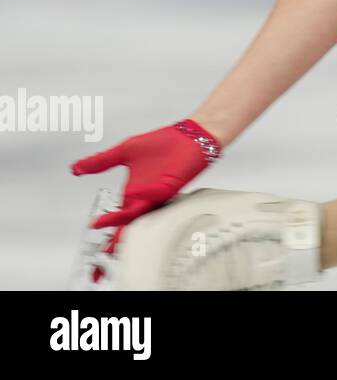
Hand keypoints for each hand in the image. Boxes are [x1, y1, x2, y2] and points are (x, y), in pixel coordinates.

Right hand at [70, 119, 221, 277]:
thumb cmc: (163, 143)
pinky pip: (146, 205)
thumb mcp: (123, 152)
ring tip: (107, 250)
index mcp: (133, 196)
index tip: (97, 256)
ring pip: (135, 223)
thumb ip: (99, 162)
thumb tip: (75, 168)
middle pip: (125, 230)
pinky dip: (131, 212)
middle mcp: (143, 200)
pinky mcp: (165, 190)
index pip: (116, 223)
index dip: (106, 239)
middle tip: (98, 272)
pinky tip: (118, 217)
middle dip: (112, 250)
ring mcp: (153, 197)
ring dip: (122, 236)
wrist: (190, 135)